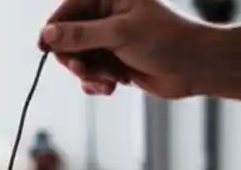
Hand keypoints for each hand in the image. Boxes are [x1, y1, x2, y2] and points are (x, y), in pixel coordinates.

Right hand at [38, 0, 204, 97]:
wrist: (197, 68)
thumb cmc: (167, 41)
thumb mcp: (121, 34)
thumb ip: (82, 34)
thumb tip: (48, 34)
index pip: (70, 9)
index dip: (55, 28)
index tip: (44, 47)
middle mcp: (109, 16)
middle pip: (70, 38)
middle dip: (75, 57)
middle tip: (83, 70)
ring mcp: (112, 40)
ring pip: (81, 59)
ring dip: (89, 74)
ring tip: (107, 81)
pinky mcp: (117, 62)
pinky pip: (92, 74)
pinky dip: (97, 83)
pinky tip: (112, 88)